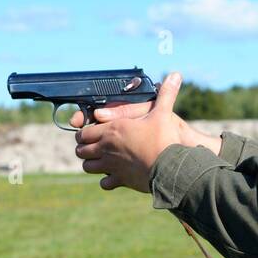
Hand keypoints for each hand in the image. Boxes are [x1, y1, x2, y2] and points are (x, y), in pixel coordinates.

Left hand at [72, 73, 185, 192]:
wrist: (171, 167)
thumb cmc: (164, 139)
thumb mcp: (164, 113)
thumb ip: (166, 94)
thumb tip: (176, 74)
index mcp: (112, 129)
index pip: (84, 131)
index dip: (84, 131)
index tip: (89, 131)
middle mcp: (106, 148)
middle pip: (81, 150)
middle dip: (84, 147)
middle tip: (93, 146)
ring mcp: (111, 165)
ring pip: (87, 167)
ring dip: (92, 163)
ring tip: (101, 161)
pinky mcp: (120, 180)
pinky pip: (104, 183)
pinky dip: (107, 180)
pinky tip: (115, 176)